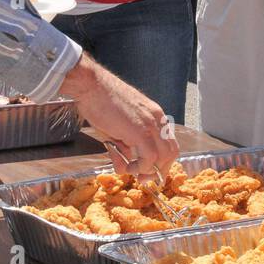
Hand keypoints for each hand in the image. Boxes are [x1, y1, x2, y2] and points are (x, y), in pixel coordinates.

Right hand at [61, 53, 178, 178]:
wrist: (92, 85)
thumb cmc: (100, 102)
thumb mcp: (116, 127)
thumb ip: (124, 148)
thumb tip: (124, 168)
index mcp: (155, 116)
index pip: (168, 143)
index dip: (162, 161)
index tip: (149, 171)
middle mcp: (157, 120)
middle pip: (171, 152)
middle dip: (160, 170)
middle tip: (144, 178)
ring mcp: (150, 125)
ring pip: (163, 156)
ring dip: (150, 171)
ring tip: (134, 172)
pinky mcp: (140, 131)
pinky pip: (150, 157)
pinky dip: (141, 167)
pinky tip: (128, 166)